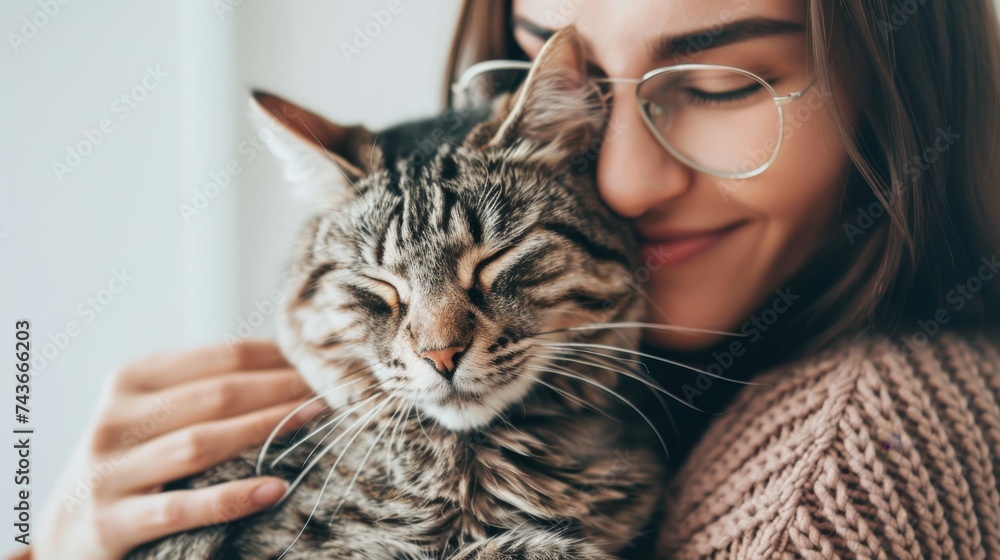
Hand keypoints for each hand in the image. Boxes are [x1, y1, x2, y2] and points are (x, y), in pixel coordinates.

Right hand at [32, 340, 324, 559]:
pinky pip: (181, 508)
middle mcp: (116, 419)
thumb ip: (205, 390)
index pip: (221, 357)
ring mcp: (108, 471)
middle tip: (334, 390)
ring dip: (266, 429)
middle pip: (218, 394)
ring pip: (202, 442)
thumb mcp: (153, 416)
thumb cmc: (128, 464)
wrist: (65, 537)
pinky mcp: (110, 523)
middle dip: (282, 389)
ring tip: (315, 421)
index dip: (278, 358)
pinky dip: (232, 497)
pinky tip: (277, 489)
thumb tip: (289, 364)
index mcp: (132, 380)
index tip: (323, 362)